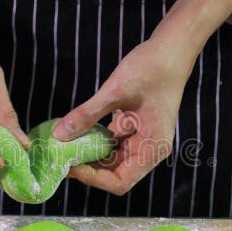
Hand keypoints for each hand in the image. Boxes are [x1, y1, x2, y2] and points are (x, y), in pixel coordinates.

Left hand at [52, 0, 231, 194]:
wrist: (171, 49)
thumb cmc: (152, 69)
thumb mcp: (116, 91)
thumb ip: (87, 115)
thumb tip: (60, 135)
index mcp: (152, 148)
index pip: (120, 181)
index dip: (94, 179)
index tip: (70, 166)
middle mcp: (148, 149)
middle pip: (114, 173)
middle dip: (88, 169)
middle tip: (60, 158)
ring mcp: (142, 139)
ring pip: (111, 159)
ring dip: (89, 156)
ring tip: (64, 148)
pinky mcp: (134, 128)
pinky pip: (111, 143)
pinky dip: (94, 141)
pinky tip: (75, 133)